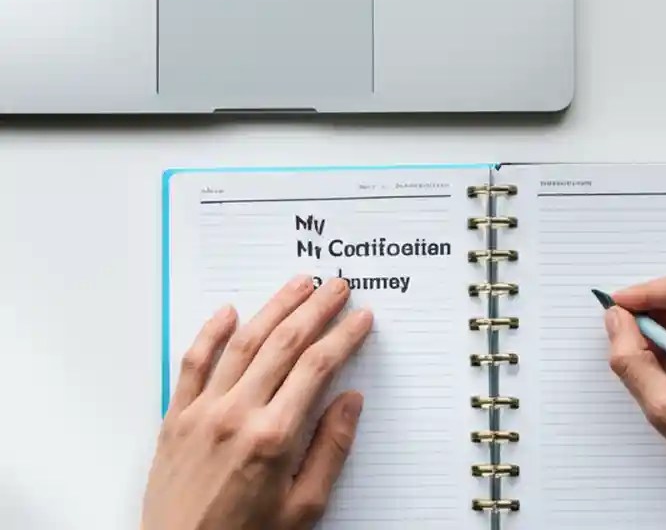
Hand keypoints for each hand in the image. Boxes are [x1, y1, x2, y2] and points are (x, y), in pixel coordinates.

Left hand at [142, 276, 373, 529]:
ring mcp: (202, 413)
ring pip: (242, 344)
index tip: (361, 318)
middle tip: (335, 287)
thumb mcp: (304, 507)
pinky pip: (192, 364)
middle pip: (283, 344)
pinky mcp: (175, 419)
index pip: (317, 368)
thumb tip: (350, 402)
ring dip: (272, 308)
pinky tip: (228, 313)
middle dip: (314, 310)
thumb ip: (330, 450)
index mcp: (274, 437)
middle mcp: (237, 415)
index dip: (343, 337)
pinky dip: (210, 334)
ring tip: (295, 286)